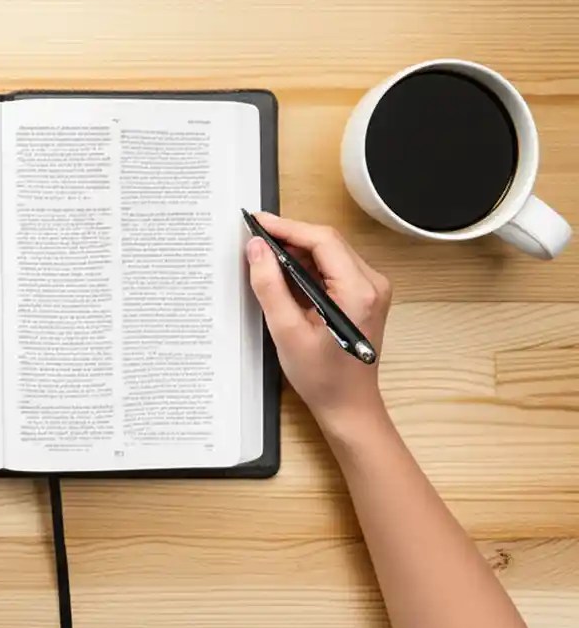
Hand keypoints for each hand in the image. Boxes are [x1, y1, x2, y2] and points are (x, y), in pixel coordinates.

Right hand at [246, 213, 391, 428]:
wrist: (348, 405)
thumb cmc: (323, 378)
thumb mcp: (286, 331)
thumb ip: (269, 286)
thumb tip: (257, 249)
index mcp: (359, 292)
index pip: (322, 240)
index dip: (286, 227)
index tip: (257, 222)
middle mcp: (372, 285)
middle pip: (327, 242)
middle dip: (289, 237)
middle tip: (255, 239)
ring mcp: (371, 289)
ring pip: (329, 252)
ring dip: (297, 251)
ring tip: (264, 257)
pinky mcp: (364, 295)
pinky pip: (333, 267)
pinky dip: (307, 266)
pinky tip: (284, 274)